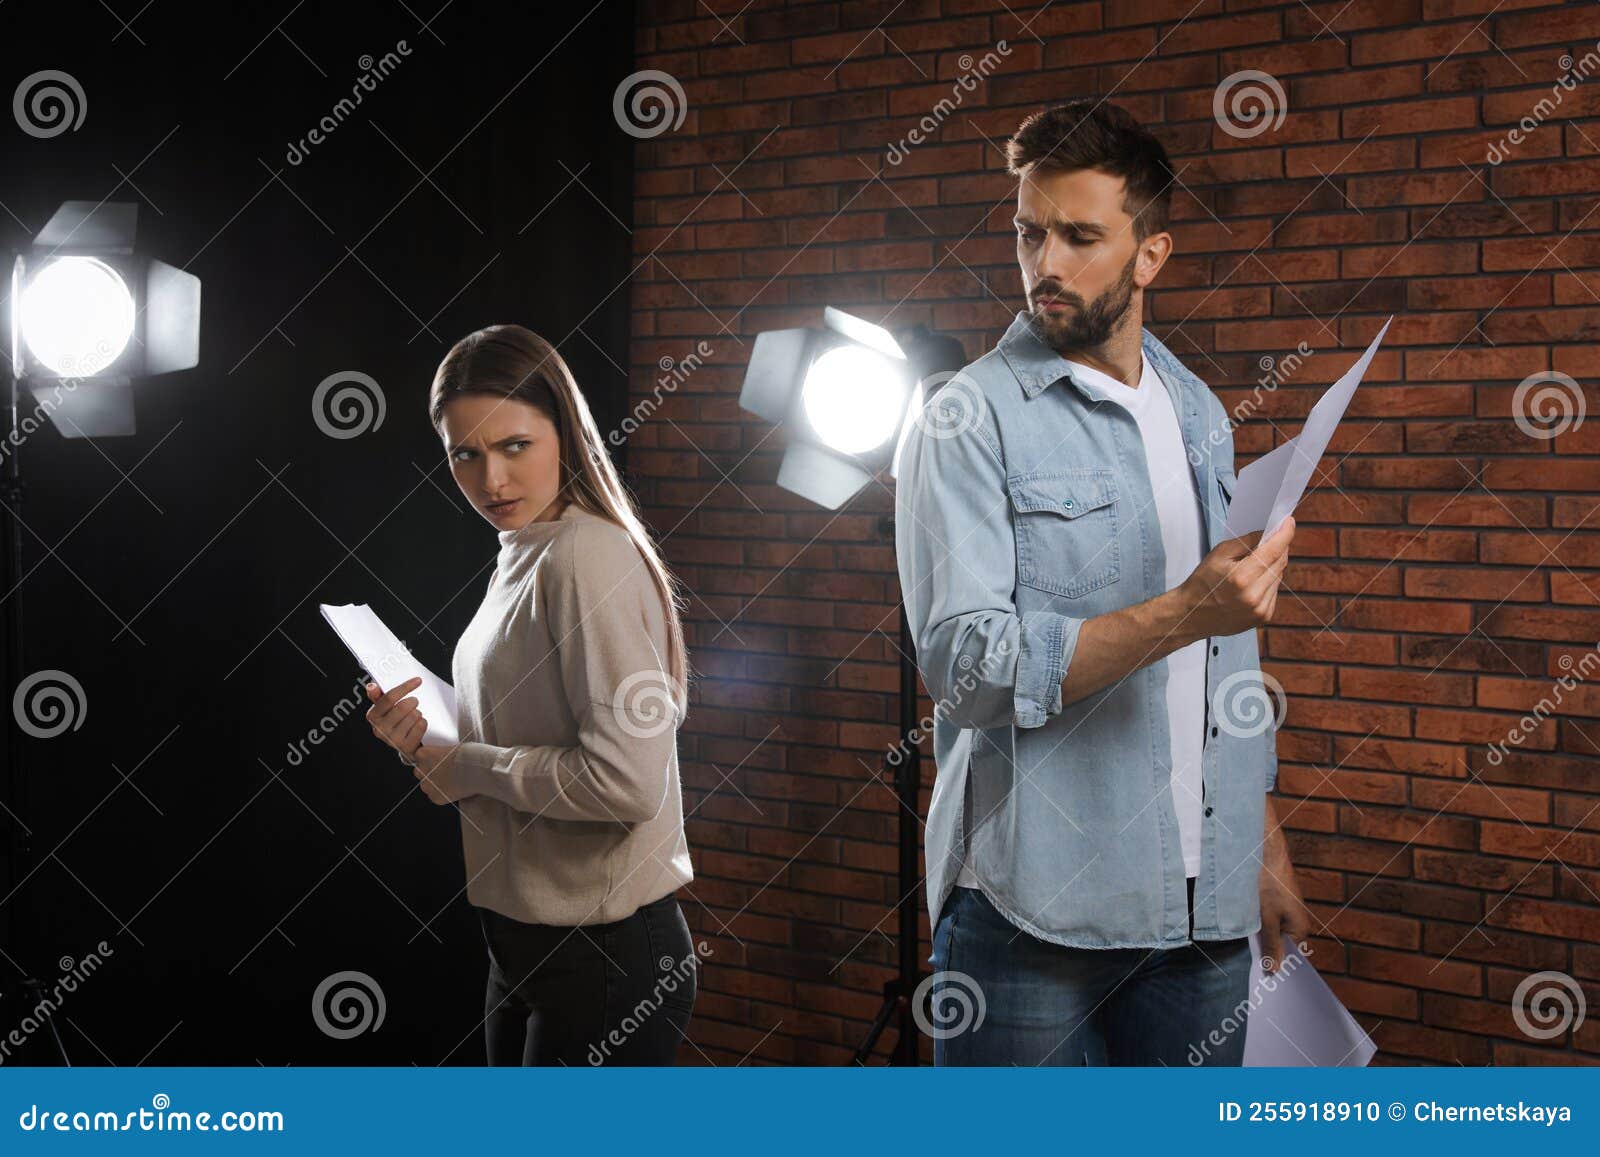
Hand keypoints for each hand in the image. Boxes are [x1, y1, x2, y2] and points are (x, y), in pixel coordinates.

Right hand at [365, 677, 425, 757]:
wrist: (401, 743)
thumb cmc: (393, 721)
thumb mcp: (384, 708)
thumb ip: (378, 695)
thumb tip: (371, 686)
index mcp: (372, 716)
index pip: (390, 697)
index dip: (405, 687)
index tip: (417, 681)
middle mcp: (380, 729)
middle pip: (403, 706)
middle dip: (412, 702)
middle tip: (413, 704)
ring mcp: (392, 740)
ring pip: (414, 715)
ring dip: (418, 713)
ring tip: (413, 718)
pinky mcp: (406, 747)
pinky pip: (421, 725)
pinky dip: (422, 723)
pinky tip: (416, 727)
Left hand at [409, 744, 471, 805]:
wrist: (478, 769)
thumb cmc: (469, 755)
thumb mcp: (451, 748)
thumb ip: (441, 754)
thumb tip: (441, 759)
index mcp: (423, 754)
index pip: (419, 756)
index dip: (430, 759)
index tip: (439, 760)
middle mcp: (421, 770)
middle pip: (420, 772)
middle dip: (430, 772)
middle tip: (445, 772)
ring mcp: (428, 785)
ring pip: (427, 786)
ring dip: (435, 785)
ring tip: (452, 781)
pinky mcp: (435, 798)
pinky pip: (436, 797)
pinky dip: (444, 794)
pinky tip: (455, 789)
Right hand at [1182, 516, 1295, 637]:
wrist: (1193, 615)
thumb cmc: (1202, 582)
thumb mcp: (1218, 554)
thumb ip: (1245, 542)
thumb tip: (1267, 533)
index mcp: (1241, 577)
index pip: (1273, 551)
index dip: (1284, 534)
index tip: (1289, 522)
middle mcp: (1254, 595)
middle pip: (1280, 562)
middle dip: (1279, 547)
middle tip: (1274, 537)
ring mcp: (1260, 608)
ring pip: (1279, 576)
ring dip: (1273, 565)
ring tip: (1256, 563)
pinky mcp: (1264, 616)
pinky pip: (1274, 590)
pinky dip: (1269, 581)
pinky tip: (1253, 581)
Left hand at [1258, 854, 1311, 973]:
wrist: (1265, 852)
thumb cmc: (1269, 885)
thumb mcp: (1266, 919)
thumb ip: (1270, 945)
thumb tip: (1275, 972)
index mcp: (1300, 929)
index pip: (1288, 956)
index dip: (1273, 963)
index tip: (1260, 974)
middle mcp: (1298, 921)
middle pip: (1279, 943)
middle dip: (1265, 950)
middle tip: (1251, 962)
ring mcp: (1287, 910)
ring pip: (1271, 930)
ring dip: (1259, 935)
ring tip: (1246, 943)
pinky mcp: (1277, 901)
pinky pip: (1268, 918)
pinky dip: (1258, 922)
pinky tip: (1246, 924)